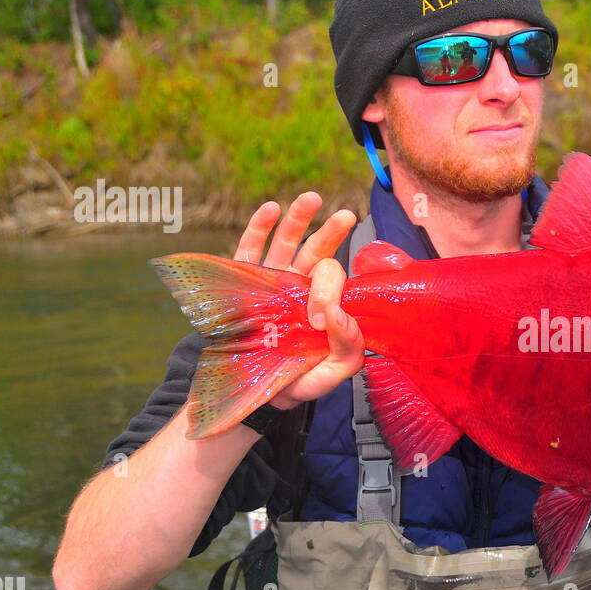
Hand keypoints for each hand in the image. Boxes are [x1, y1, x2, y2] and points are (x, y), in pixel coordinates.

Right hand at [233, 193, 365, 408]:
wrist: (250, 391)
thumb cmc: (295, 382)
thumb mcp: (329, 375)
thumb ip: (347, 349)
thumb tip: (340, 314)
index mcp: (325, 306)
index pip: (333, 284)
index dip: (329, 292)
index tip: (319, 319)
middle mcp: (300, 288)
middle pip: (318, 252)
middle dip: (331, 232)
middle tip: (346, 216)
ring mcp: (271, 281)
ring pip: (288, 242)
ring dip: (299, 218)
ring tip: (312, 198)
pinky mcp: (242, 281)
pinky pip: (251, 248)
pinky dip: (259, 226)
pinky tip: (272, 209)